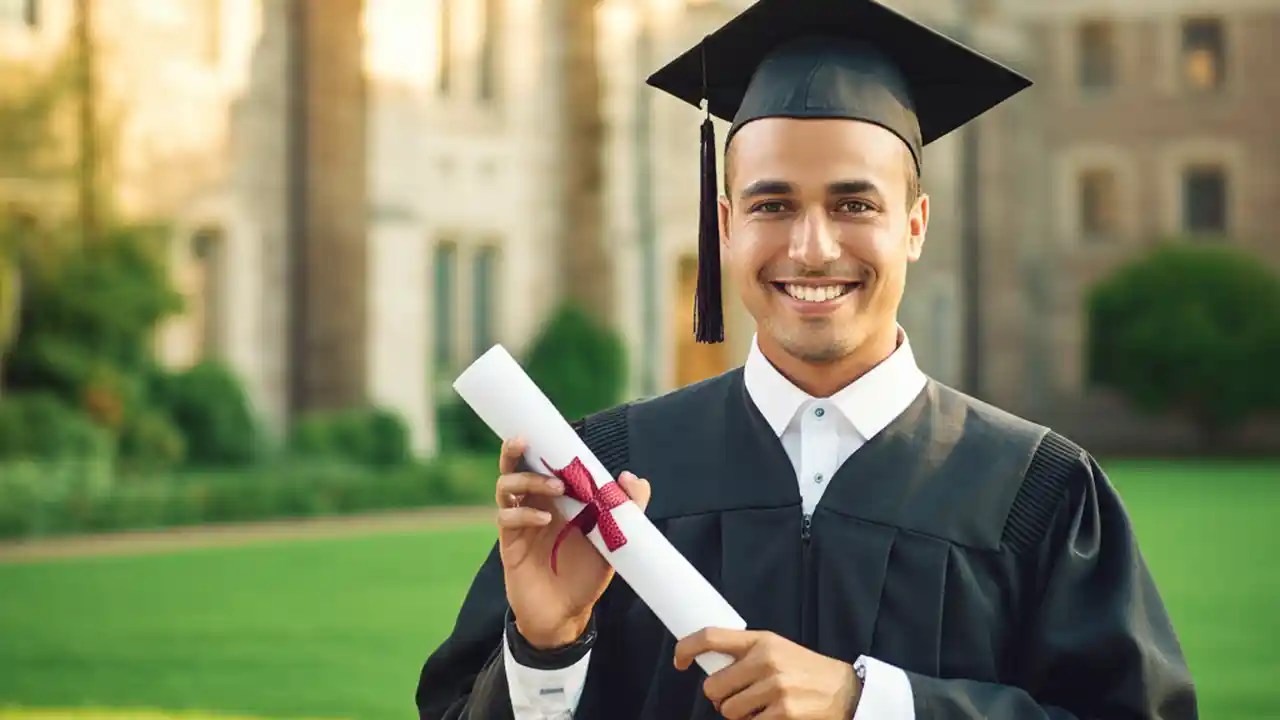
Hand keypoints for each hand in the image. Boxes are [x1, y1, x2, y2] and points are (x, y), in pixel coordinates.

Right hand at [495, 437, 651, 649]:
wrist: (566, 615)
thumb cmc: (588, 574)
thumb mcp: (615, 540)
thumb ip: (627, 509)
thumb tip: (631, 476)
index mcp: (557, 498)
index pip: (544, 462)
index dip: (544, 444)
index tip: (551, 430)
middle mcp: (535, 504)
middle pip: (515, 466)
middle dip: (517, 449)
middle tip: (527, 440)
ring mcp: (520, 522)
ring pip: (506, 486)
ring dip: (528, 479)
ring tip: (554, 486)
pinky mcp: (510, 544)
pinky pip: (507, 517)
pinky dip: (524, 512)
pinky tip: (544, 518)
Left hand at [674, 629, 860, 719]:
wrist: (847, 691)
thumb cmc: (807, 671)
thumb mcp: (778, 649)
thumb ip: (746, 653)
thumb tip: (708, 663)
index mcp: (762, 640)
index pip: (710, 637)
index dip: (686, 648)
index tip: (679, 660)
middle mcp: (766, 661)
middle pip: (712, 686)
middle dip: (720, 697)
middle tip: (738, 697)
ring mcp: (775, 688)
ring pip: (728, 711)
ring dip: (738, 715)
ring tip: (759, 707)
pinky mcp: (783, 714)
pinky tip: (772, 716)